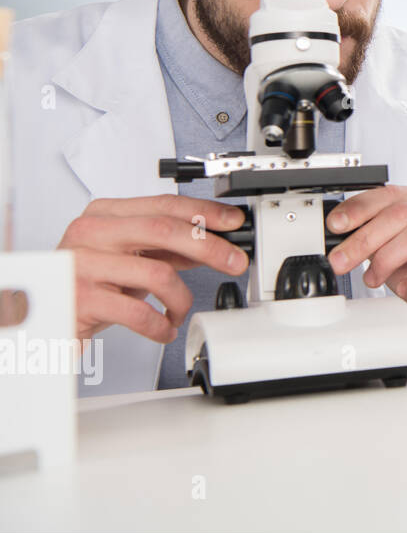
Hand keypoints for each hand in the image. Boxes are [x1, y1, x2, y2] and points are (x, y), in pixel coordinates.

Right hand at [58, 195, 249, 344]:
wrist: (46, 317)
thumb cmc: (89, 284)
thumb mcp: (129, 258)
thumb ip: (165, 247)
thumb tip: (213, 243)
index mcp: (105, 214)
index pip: (164, 205)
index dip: (204, 212)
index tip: (233, 221)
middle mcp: (91, 232)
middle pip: (164, 229)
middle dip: (209, 247)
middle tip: (234, 261)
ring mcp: (83, 264)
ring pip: (157, 272)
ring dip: (180, 298)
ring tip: (179, 310)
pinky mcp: (82, 299)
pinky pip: (139, 311)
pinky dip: (160, 324)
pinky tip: (163, 328)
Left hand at [325, 186, 406, 351]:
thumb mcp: (399, 251)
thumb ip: (377, 238)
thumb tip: (342, 236)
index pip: (392, 194)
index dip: (359, 208)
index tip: (336, 226)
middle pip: (402, 213)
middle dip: (364, 238)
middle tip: (342, 260)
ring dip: (386, 259)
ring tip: (373, 278)